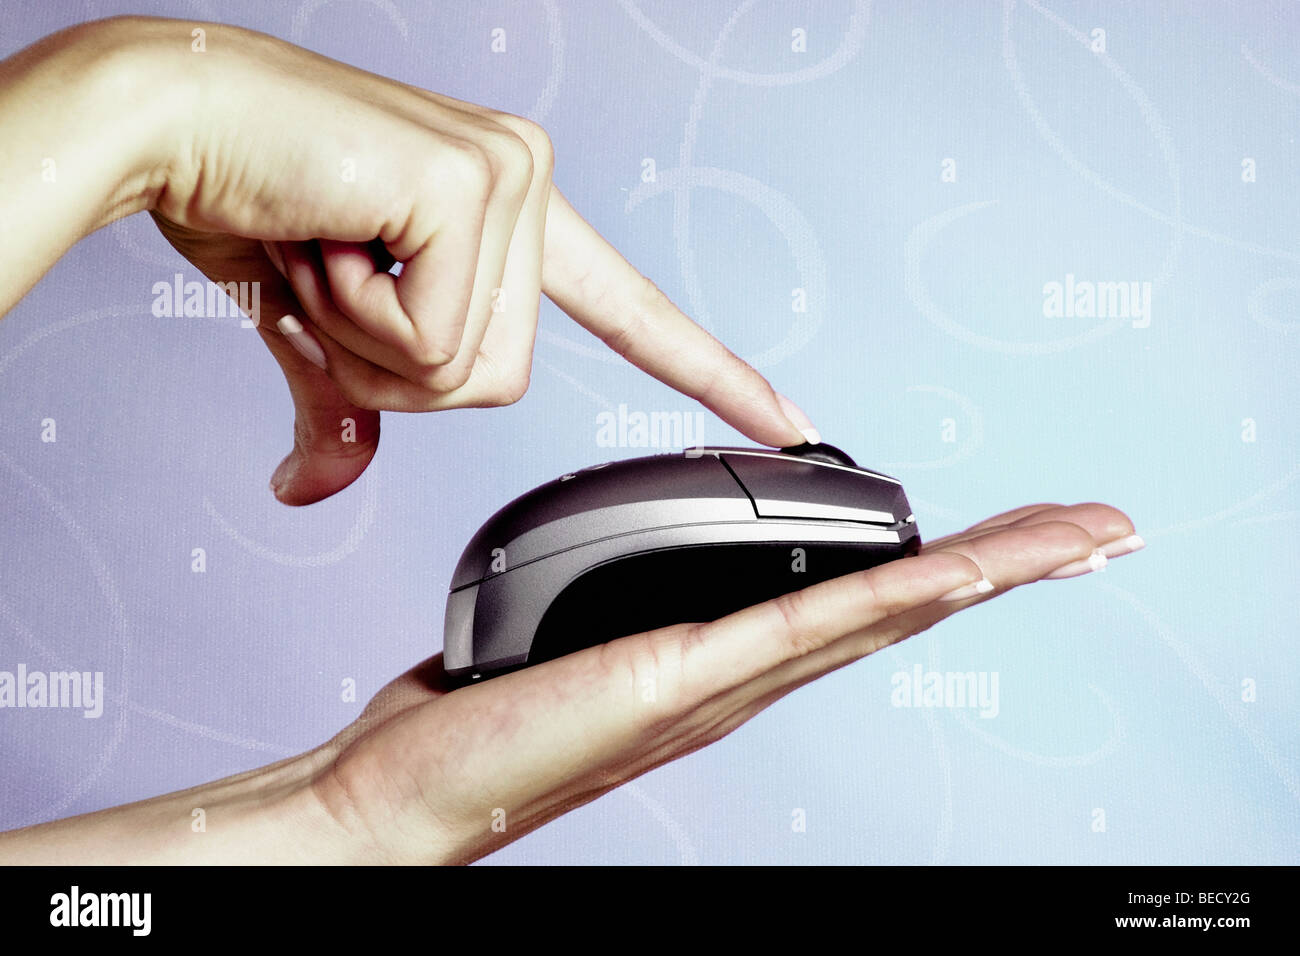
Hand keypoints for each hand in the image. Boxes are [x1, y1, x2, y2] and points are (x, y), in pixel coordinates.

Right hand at [128, 18, 810, 502]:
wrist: (171, 117)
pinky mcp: (476, 185)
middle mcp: (533, 186)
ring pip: (471, 372)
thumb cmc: (252, 202)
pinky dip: (353, 316)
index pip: (631, 312)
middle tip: (336, 278)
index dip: (710, 372)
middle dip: (392, 367)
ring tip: (328, 249)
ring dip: (366, 339)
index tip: (786, 420)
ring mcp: (515, 179)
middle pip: (504, 383)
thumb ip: (353, 407)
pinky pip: (433, 337)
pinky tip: (328, 238)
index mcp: (518, 218)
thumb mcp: (322, 331)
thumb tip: (318, 486)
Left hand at [308, 501, 1139, 863]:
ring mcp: (724, 683)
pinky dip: (895, 595)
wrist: (413, 792)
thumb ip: (636, 585)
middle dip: (1009, 565)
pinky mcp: (680, 682)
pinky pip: (805, 628)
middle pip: (901, 609)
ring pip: (881, 617)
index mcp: (727, 652)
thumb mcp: (581, 612)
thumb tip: (654, 547)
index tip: (1018, 530)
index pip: (859, 598)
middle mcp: (746, 676)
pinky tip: (963, 568)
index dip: (949, 563)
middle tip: (1097, 526)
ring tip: (1076, 539)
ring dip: (986, 575)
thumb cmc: (489, 708)